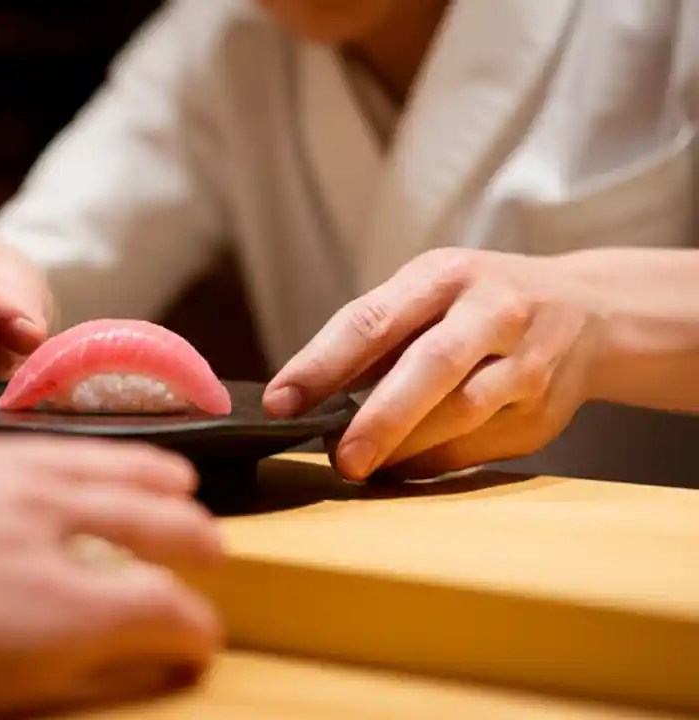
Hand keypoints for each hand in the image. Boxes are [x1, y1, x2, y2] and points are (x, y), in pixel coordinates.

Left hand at [264, 248, 602, 480]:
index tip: (281, 401)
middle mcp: (493, 312)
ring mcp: (528, 363)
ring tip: (361, 464)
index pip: (375, 319)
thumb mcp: (428, 291)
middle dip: (380, 417)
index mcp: (446, 275)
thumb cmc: (478, 304)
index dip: (323, 362)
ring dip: (404, 447)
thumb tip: (302, 394)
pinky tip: (402, 467)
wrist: (590, 313)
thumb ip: (373, 336)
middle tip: (339, 458)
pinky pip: (479, 446)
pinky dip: (433, 461)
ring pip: (462, 413)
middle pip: (432, 367)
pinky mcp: (544, 412)